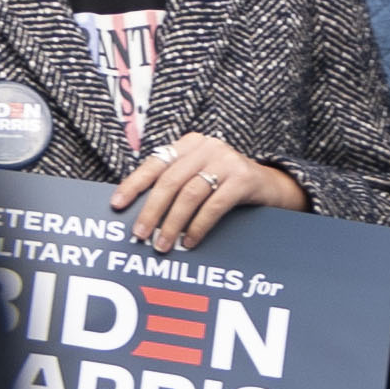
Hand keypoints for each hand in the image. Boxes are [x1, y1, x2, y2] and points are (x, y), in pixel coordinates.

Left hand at [112, 134, 306, 252]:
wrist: (272, 186)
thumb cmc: (226, 186)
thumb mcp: (198, 178)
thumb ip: (173, 185)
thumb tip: (137, 213)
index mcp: (190, 143)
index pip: (155, 163)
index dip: (134, 184)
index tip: (117, 205)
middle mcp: (207, 146)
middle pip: (170, 180)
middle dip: (152, 210)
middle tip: (140, 235)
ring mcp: (227, 160)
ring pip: (190, 194)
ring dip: (173, 223)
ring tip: (164, 244)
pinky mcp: (244, 178)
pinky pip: (214, 205)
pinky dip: (198, 226)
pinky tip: (190, 241)